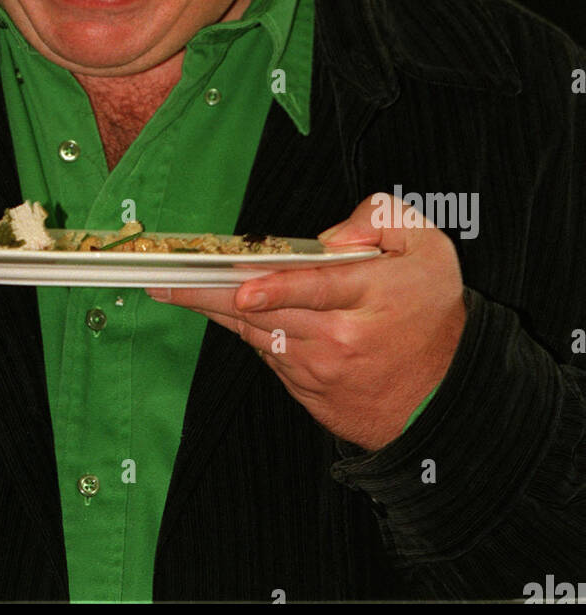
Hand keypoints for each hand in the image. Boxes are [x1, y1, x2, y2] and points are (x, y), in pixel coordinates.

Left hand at [147, 194, 466, 449]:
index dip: (275, 287)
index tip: (240, 285)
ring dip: (215, 313)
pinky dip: (248, 333)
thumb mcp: (427, 247)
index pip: (315, 288)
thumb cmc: (433, 311)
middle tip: (166, 281)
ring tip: (174, 289)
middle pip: (267, 314)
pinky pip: (271, 358)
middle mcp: (341, 339)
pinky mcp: (311, 394)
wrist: (448, 394)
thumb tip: (332, 236)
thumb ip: (380, 220)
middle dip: (211, 295)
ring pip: (259, 336)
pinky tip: (224, 311)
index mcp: (370, 297)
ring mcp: (322, 372)